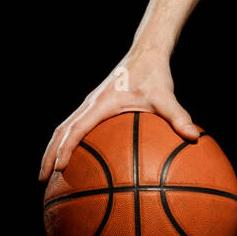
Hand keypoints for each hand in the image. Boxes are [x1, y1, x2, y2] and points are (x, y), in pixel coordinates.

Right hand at [38, 44, 199, 181]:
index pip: (77, 128)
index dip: (66, 148)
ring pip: (64, 129)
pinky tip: (76, 162)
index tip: (58, 169)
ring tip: (48, 176)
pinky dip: (68, 143)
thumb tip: (194, 137)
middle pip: (61, 131)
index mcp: (102, 103)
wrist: (146, 54)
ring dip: (54, 150)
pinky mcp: (95, 107)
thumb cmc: (154, 75)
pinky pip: (75, 127)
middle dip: (50, 155)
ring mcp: (90, 105)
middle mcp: (90, 104)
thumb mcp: (166, 96)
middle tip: (42, 181)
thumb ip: (178, 116)